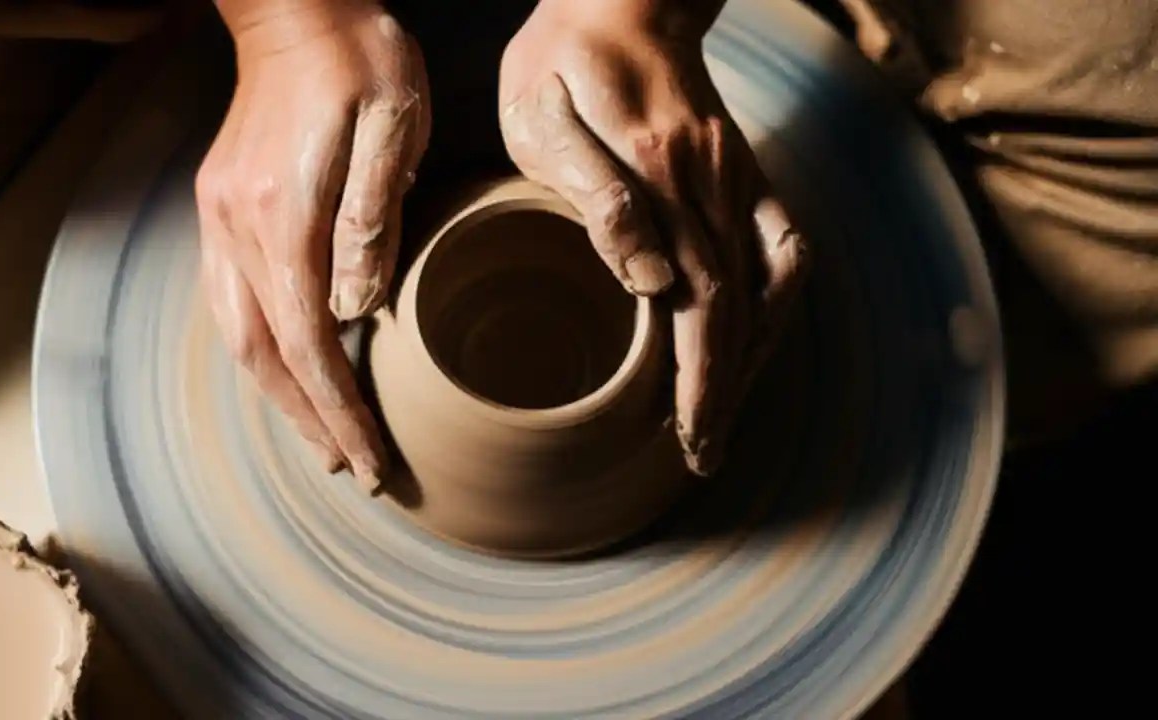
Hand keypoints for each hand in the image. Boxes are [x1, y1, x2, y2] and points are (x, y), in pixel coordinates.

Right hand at [196, 0, 429, 486]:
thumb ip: (376, 216)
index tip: (370, 459)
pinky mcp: (220, 209)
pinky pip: (229, 301)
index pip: (308, 343)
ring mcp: (221, 220)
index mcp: (286, 214)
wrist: (294, 10)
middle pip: (264, 355)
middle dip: (307, 420)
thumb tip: (359, 310)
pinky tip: (285, 369)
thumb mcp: (393, 124)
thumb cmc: (360, 61)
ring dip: (278, 395)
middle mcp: (239, 228)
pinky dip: (259, 352)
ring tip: (320, 436)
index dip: (338, 410)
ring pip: (238, 335)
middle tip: (349, 467)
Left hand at [499, 0, 807, 475]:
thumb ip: (599, 200)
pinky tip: (756, 335)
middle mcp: (716, 189)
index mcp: (665, 186)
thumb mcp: (548, 120)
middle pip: (738, 315)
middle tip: (702, 455)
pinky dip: (777, 302)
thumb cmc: (562, 63)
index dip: (699, 385)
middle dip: (723, 394)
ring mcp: (739, 180)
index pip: (702, 309)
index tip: (691, 441)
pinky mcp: (744, 172)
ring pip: (767, 289)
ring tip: (721, 411)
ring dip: (751, 358)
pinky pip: (784, 246)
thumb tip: (652, 283)